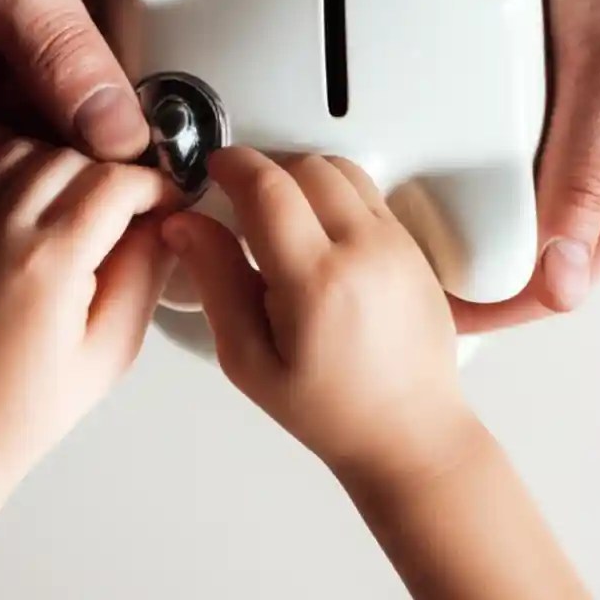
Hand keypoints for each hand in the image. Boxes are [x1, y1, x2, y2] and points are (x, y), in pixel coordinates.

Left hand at [0, 140, 174, 483]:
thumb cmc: (22, 410)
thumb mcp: (110, 350)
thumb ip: (144, 276)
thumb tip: (165, 227)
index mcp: (48, 261)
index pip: (117, 182)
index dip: (156, 188)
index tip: (170, 208)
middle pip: (74, 156)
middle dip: (116, 174)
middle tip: (137, 212)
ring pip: (29, 152)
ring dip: (70, 168)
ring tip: (91, 211)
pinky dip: (27, 177)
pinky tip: (47, 219)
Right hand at [162, 149, 475, 479]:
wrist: (409, 432)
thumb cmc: (330, 411)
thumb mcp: (249, 359)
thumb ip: (215, 281)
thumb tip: (184, 224)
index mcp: (317, 281)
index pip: (268, 187)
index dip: (232, 166)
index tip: (213, 170)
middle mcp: (365, 252)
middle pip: (305, 166)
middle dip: (264, 171)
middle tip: (239, 200)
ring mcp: (397, 246)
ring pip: (342, 170)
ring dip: (302, 177)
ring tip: (278, 216)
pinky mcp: (415, 248)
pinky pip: (370, 194)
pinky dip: (336, 196)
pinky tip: (316, 234)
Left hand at [455, 0, 599, 330]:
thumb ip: (588, 177)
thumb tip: (566, 279)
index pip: (573, 268)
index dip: (506, 303)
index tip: (448, 321)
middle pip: (549, 237)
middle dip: (487, 267)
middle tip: (420, 284)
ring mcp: (597, 108)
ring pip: (531, 189)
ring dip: (481, 214)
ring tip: (426, 238)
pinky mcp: (570, 69)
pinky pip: (520, 135)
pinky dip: (482, 158)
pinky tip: (451, 162)